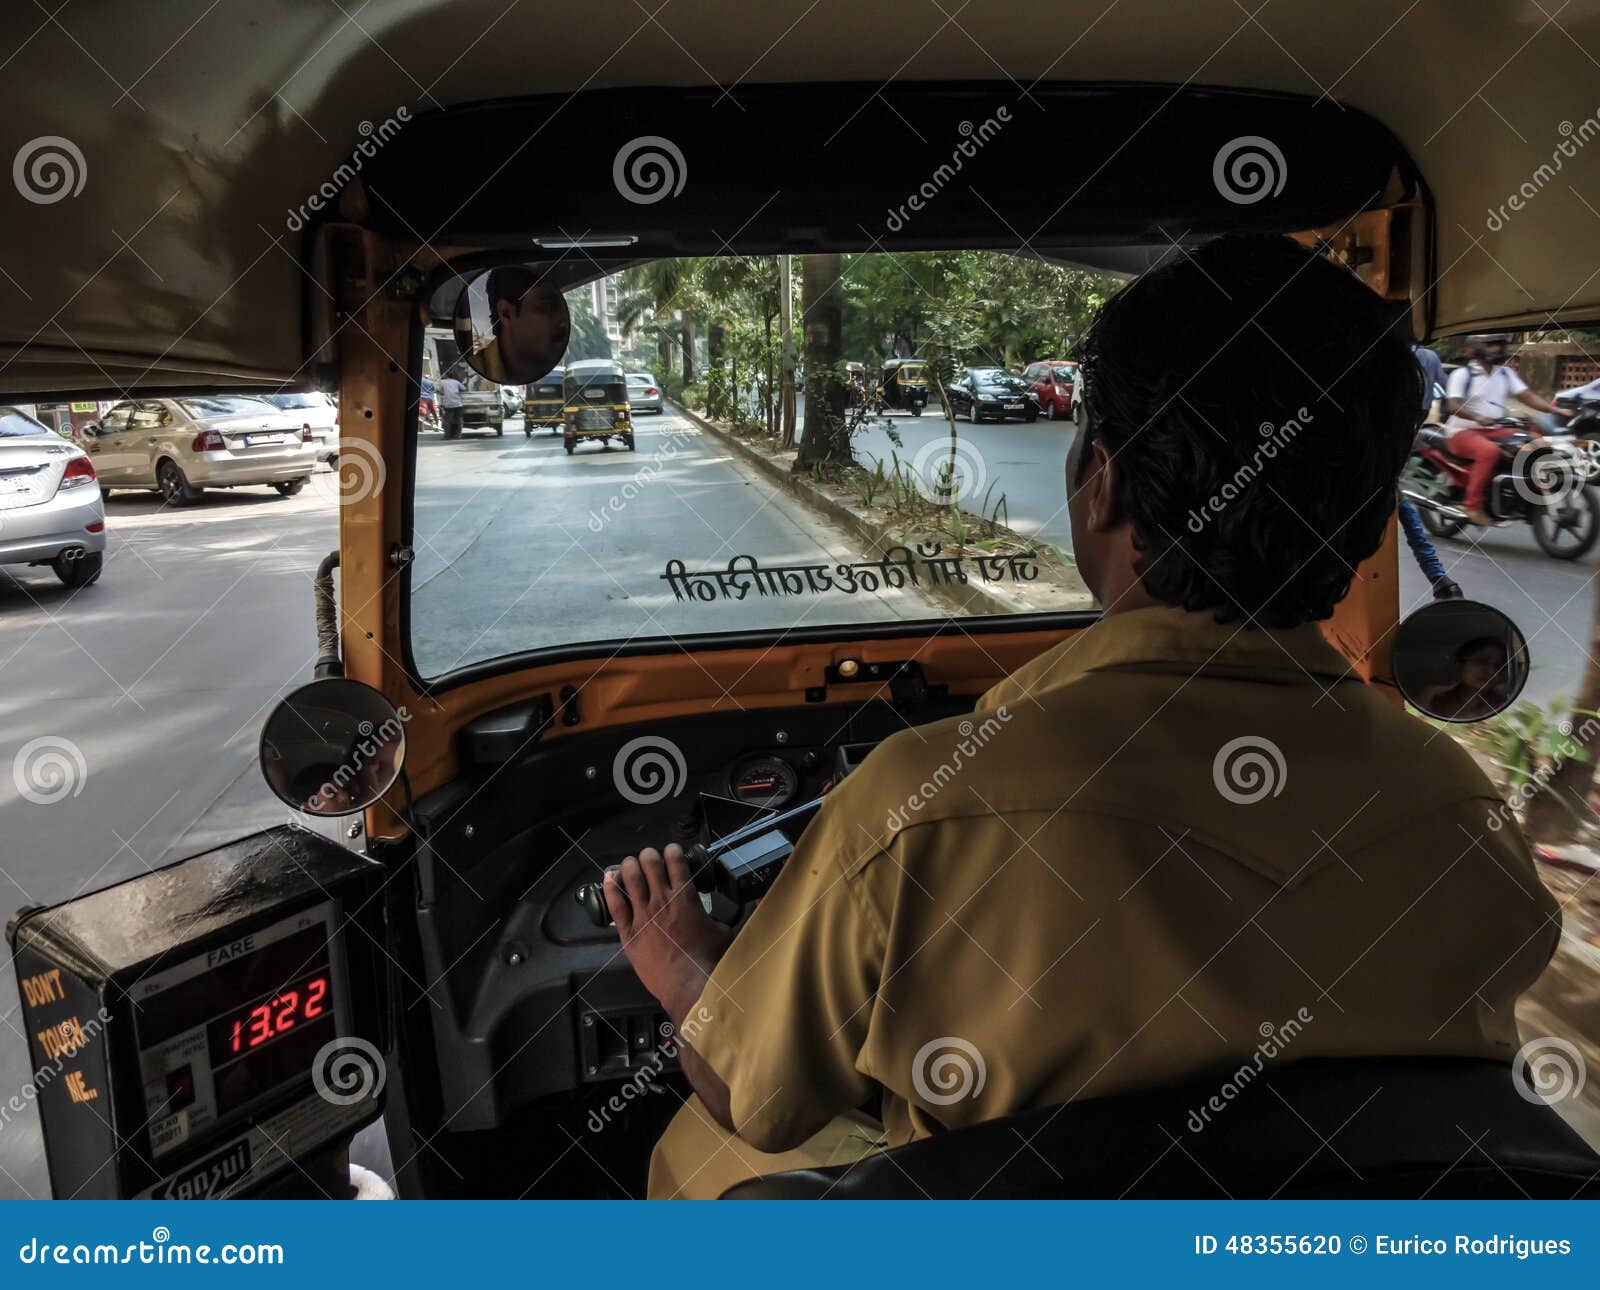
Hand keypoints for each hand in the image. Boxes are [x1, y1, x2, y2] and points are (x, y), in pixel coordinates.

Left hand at [604, 844, 732, 1020]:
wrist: (690, 985)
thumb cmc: (708, 962)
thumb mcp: (725, 931)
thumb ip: (725, 916)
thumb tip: (743, 912)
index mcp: (686, 897)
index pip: (675, 861)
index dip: (672, 851)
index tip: (671, 851)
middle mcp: (663, 901)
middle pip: (650, 864)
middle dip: (649, 856)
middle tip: (650, 857)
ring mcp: (643, 916)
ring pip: (631, 878)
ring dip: (630, 866)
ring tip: (630, 863)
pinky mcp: (629, 934)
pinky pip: (615, 905)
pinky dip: (611, 888)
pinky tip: (609, 878)